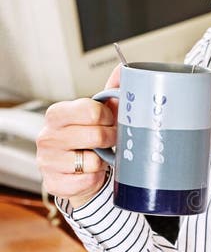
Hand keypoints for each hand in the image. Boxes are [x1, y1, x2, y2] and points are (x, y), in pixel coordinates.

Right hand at [36, 66, 120, 208]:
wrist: (75, 172)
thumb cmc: (88, 140)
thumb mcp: (97, 115)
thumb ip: (109, 93)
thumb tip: (123, 69)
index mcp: (57, 114)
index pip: (91, 110)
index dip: (107, 117)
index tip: (109, 121)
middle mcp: (47, 136)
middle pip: (95, 135)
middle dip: (109, 139)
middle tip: (109, 141)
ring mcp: (47, 161)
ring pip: (92, 161)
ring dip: (102, 161)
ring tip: (97, 157)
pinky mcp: (53, 183)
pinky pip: (87, 181)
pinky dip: (95, 179)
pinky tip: (89, 173)